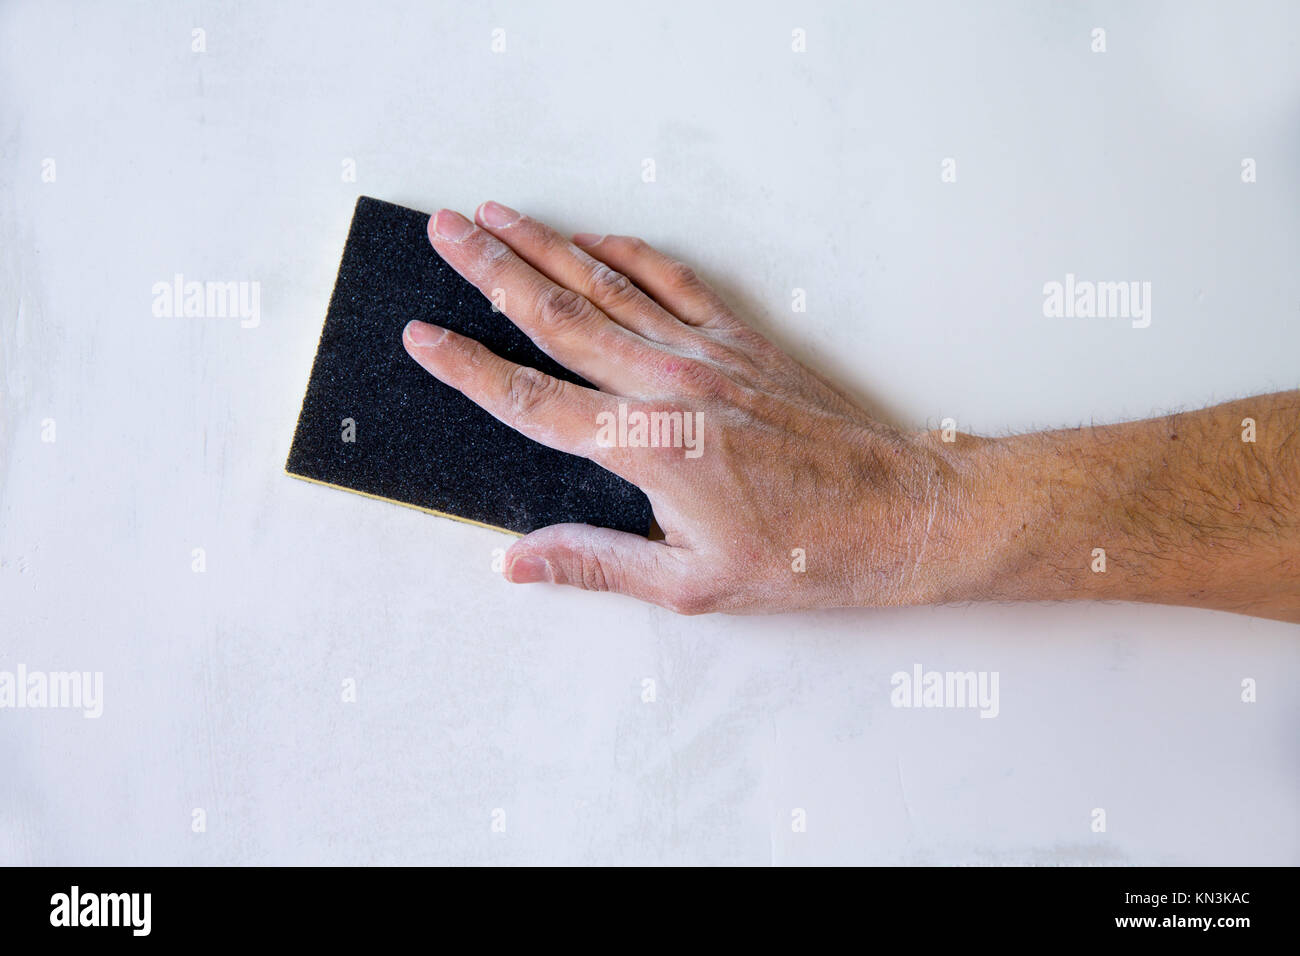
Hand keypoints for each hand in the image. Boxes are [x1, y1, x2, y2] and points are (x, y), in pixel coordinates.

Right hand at [402, 202, 979, 612]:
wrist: (899, 513)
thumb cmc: (803, 555)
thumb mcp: (690, 584)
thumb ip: (597, 564)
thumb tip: (517, 560)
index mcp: (647, 448)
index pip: (531, 399)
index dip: (468, 367)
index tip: (422, 337)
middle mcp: (668, 386)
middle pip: (557, 316)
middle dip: (490, 270)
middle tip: (442, 230)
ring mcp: (707, 354)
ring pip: (606, 286)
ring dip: (545, 246)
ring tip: (496, 214)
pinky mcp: (741, 340)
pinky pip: (672, 280)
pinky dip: (627, 254)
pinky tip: (594, 237)